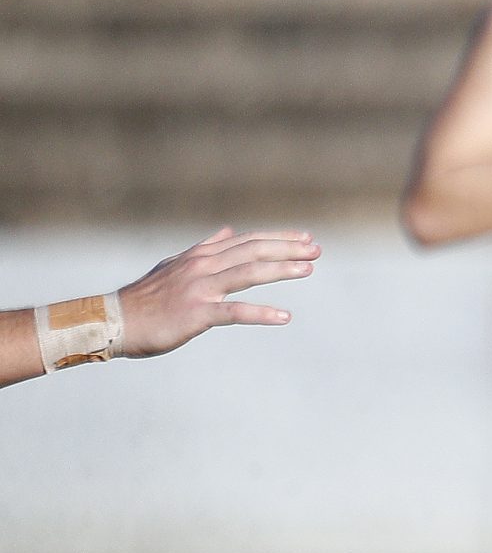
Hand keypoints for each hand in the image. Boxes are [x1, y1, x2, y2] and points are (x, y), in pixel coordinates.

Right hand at [117, 228, 320, 358]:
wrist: (114, 321)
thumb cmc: (146, 298)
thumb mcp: (174, 265)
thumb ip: (203, 248)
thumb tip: (226, 231)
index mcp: (200, 255)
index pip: (247, 241)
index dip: (278, 238)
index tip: (305, 237)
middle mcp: (202, 266)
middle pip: (253, 251)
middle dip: (287, 248)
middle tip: (317, 250)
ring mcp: (200, 289)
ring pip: (248, 273)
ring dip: (280, 269)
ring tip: (308, 269)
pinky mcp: (196, 313)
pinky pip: (234, 311)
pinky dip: (261, 313)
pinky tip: (284, 317)